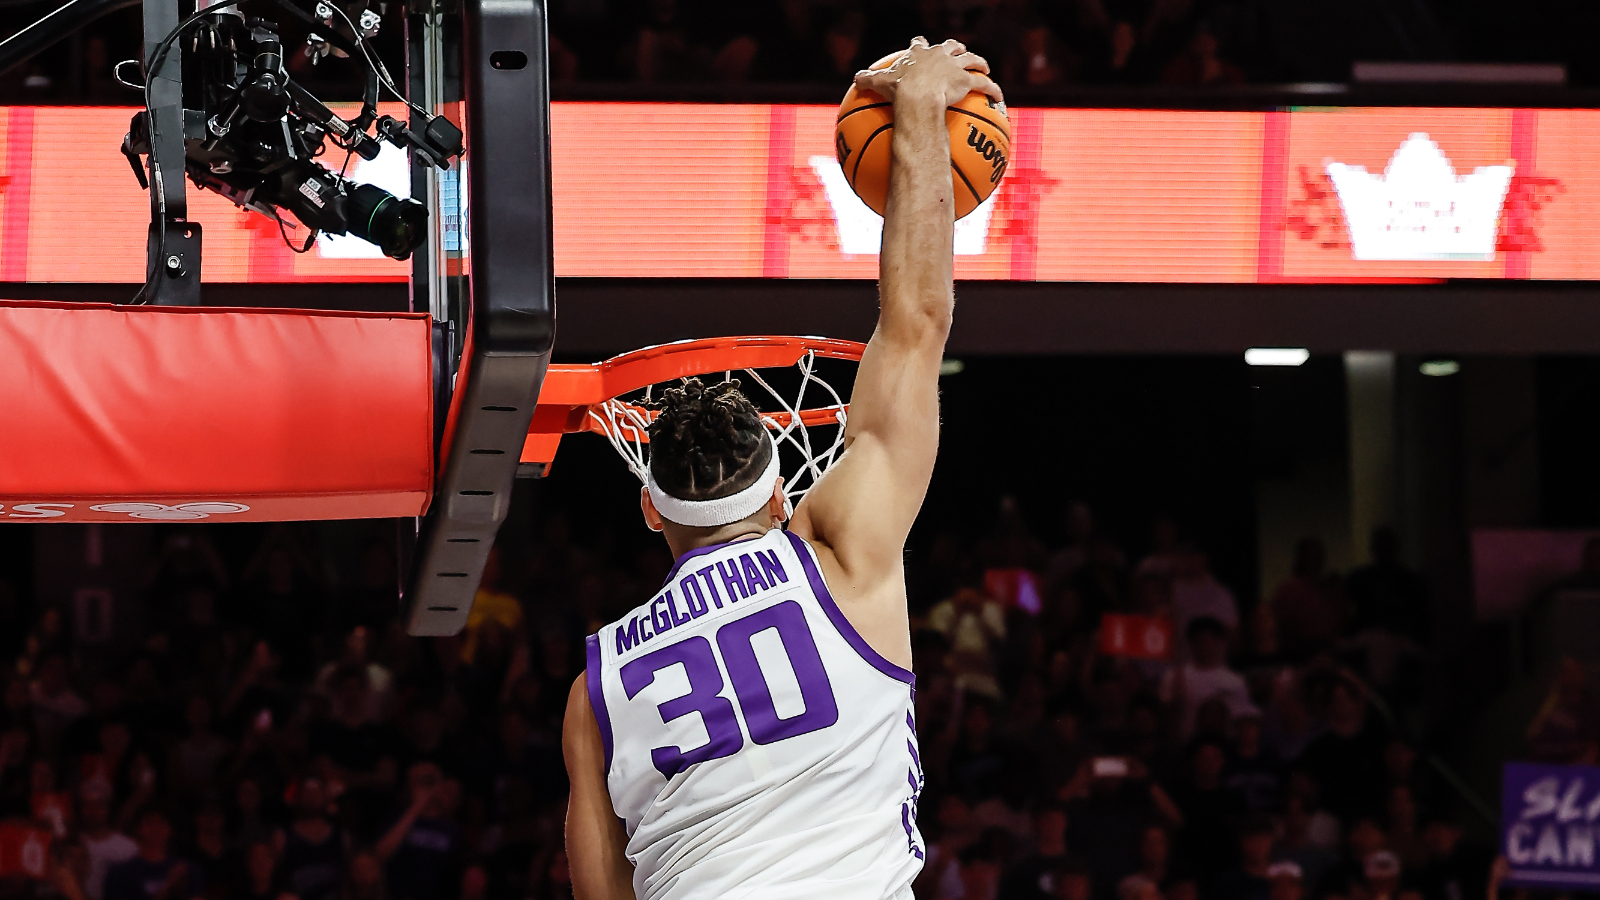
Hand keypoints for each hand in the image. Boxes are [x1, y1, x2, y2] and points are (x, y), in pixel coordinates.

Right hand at [853, 37, 1002, 108]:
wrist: (918, 96)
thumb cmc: (898, 90)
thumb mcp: (878, 83)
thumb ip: (867, 80)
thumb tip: (855, 79)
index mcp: (919, 54)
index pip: (919, 45)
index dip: (920, 45)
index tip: (920, 44)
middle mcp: (939, 55)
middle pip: (951, 47)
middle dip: (955, 48)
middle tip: (959, 52)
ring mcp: (955, 66)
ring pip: (973, 60)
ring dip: (980, 62)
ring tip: (985, 67)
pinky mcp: (967, 80)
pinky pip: (984, 84)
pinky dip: (993, 89)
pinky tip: (1000, 95)